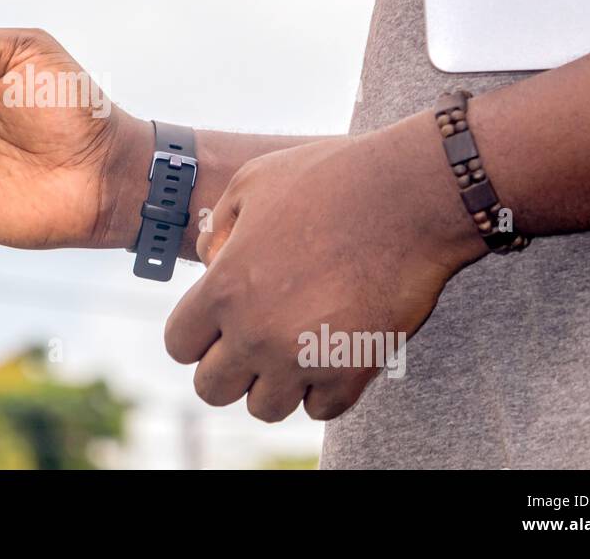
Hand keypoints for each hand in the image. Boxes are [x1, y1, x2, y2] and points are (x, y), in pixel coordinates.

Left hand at [162, 114, 486, 420]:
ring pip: (265, 408)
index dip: (196, 333)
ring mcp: (303, 359)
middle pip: (212, 389)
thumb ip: (218, 229)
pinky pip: (321, 409)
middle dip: (228, 367)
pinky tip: (331, 353)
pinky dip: (323, 389)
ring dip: (274, 383)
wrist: (410, 196)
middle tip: (254, 339)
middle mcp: (256, 333)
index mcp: (224, 288)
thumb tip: (210, 262)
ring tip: (294, 348)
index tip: (218, 320)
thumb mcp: (252, 183)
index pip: (179, 345)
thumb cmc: (330, 179)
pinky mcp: (353, 373)